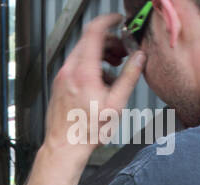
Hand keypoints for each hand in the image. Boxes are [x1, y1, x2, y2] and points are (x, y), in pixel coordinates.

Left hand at [45, 13, 146, 154]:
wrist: (64, 148)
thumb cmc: (85, 132)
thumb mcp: (115, 105)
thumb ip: (129, 77)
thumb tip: (139, 59)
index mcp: (84, 72)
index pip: (95, 30)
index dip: (109, 20)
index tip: (118, 21)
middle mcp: (70, 71)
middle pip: (90, 41)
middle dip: (110, 42)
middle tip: (122, 52)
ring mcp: (63, 78)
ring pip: (83, 53)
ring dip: (101, 54)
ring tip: (114, 68)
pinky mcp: (60, 85)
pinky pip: (77, 66)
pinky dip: (91, 66)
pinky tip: (101, 82)